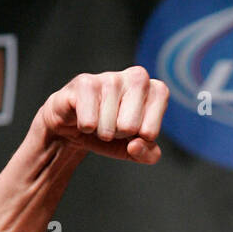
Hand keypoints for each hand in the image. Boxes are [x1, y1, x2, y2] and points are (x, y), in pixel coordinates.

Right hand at [38, 66, 168, 162]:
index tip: (134, 132)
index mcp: (155, 91)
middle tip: (114, 125)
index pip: (152, 130)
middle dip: (120, 135)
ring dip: (102, 131)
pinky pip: (90, 121)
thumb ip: (148, 154)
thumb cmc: (113, 134)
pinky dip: (86, 127)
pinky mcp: (86, 81)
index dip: (138, 140)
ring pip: (110, 125)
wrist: (77, 128)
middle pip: (131, 127)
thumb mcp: (136, 150)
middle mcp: (137, 78)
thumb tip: (135, 146)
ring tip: (99, 120)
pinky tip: (83, 116)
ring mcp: (111, 77)